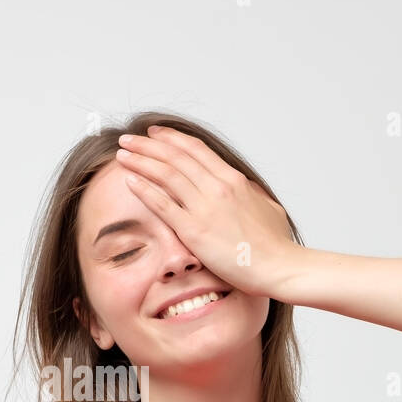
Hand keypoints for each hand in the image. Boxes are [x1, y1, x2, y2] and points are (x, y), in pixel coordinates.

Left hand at [115, 125, 297, 297]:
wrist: (280, 266)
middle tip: (128, 138)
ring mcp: (205, 207)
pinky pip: (163, 204)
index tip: (155, 134)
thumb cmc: (276, 245)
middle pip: (175, 156)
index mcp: (233, 180)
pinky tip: (129, 180)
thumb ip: (251, 196)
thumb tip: (246, 189)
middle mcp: (217, 187)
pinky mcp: (195, 230)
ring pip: (166, 174)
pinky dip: (144, 190)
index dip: (172, 139)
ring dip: (141, 161)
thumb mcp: (267, 208)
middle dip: (147, 145)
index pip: (196, 150)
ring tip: (122, 154)